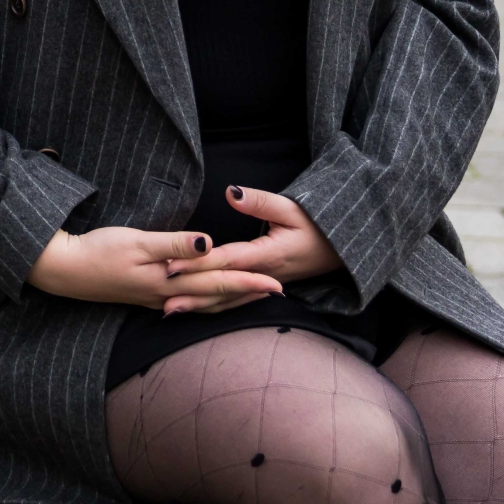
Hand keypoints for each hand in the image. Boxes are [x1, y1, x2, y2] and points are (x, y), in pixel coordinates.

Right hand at [27, 226, 282, 314]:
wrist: (64, 270)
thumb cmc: (98, 251)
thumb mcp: (137, 241)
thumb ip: (175, 244)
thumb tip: (210, 244)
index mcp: (168, 280)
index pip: (217, 279)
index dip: (248, 279)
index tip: (276, 281)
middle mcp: (166, 294)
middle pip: (215, 295)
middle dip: (247, 293)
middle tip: (277, 291)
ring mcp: (156, 299)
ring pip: (203, 303)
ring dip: (230, 300)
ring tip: (254, 297)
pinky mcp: (145, 296)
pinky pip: (187, 303)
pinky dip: (207, 302)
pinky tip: (210, 302)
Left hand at [160, 187, 343, 310]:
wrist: (342, 248)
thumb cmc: (317, 224)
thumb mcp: (290, 207)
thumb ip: (259, 201)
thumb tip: (231, 193)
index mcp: (266, 254)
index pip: (225, 261)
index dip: (197, 264)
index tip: (170, 265)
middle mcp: (262, 274)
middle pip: (221, 287)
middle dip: (191, 293)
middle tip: (161, 300)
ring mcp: (263, 285)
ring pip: (227, 300)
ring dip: (199, 305)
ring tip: (169, 311)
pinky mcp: (263, 287)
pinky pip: (235, 300)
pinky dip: (214, 306)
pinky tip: (196, 309)